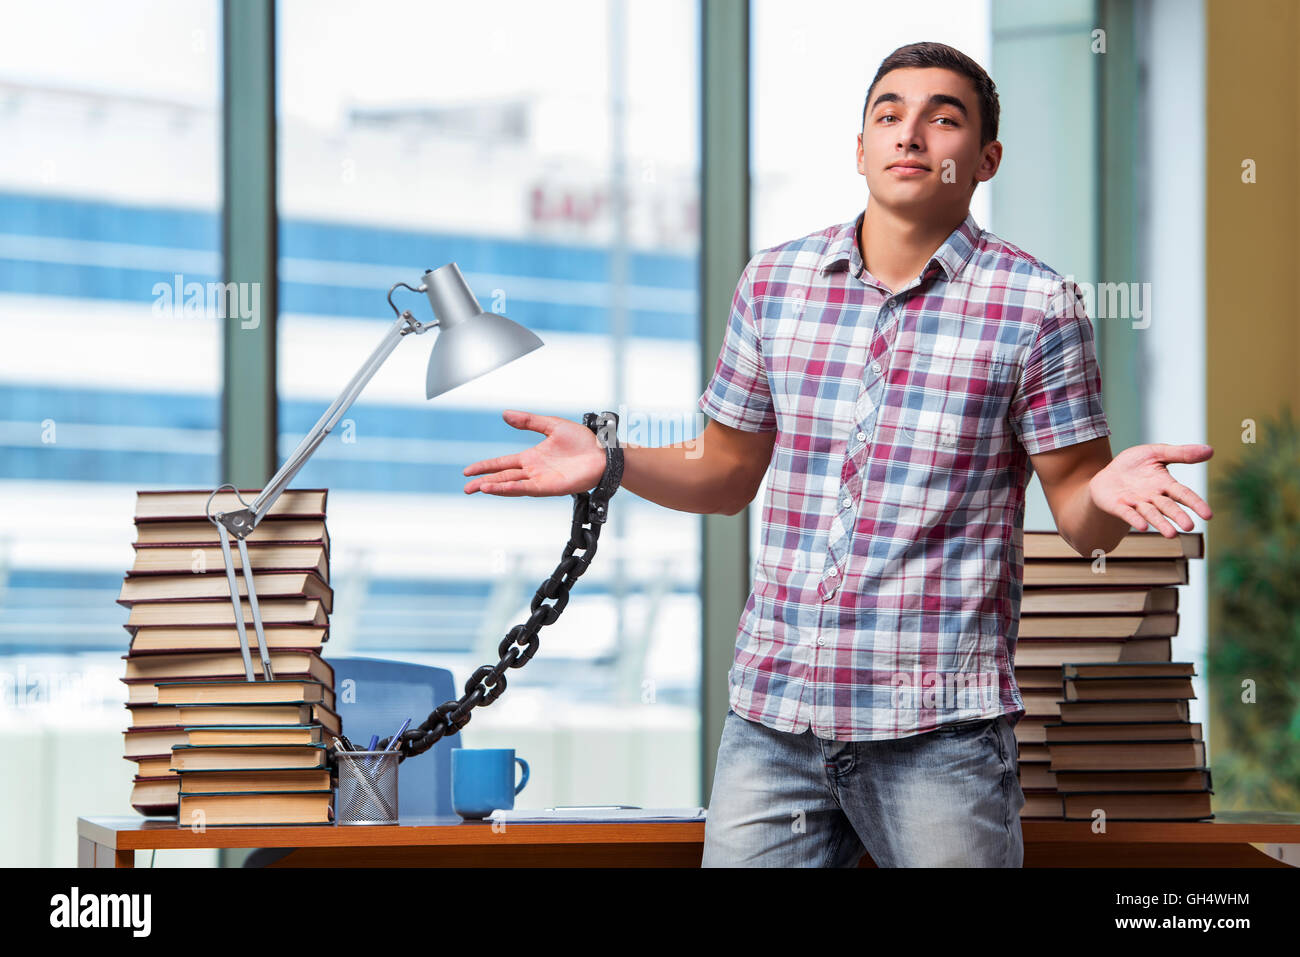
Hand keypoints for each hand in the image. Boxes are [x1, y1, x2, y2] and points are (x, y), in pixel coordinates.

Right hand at [463, 409, 605, 496]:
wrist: (602, 452)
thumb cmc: (583, 440)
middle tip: (466, 488)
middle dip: (483, 482)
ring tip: (479, 488)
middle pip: (503, 477)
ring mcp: (540, 480)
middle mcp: (533, 471)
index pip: (502, 463)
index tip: (468, 471)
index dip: (486, 466)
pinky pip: (526, 489)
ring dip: (495, 487)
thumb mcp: (551, 425)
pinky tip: (497, 488)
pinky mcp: (550, 487)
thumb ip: (529, 421)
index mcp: (531, 457)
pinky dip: (510, 489)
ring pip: (512, 485)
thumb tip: (505, 414)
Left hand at [1088, 443, 1213, 536]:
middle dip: (1178, 516)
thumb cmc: (1135, 464)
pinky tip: (1142, 527)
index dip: (1195, 503)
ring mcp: (1136, 503)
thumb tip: (1210, 450)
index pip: (1183, 494)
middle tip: (1189, 526)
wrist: (1108, 473)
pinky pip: (1128, 514)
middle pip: (1168, 507)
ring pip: (1151, 514)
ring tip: (1171, 534)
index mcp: (1165, 484)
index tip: (1208, 515)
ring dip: (1160, 523)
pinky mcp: (1119, 506)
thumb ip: (1181, 453)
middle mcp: (1153, 497)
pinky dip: (1135, 519)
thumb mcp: (1157, 453)